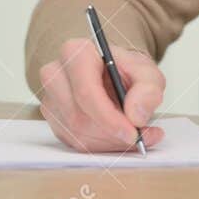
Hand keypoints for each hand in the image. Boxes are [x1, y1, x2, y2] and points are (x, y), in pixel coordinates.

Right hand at [38, 38, 165, 152]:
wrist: (113, 74)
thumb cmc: (125, 71)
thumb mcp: (146, 72)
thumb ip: (148, 88)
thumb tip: (135, 115)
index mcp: (76, 52)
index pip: (86, 92)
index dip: (109, 118)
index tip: (132, 132)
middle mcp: (56, 74)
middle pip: (79, 117)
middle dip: (112, 134)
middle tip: (139, 137)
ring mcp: (50, 99)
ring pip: (76, 134)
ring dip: (109, 142)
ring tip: (134, 135)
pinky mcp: (54, 120)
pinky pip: (75, 143)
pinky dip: (101, 146)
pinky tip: (118, 137)